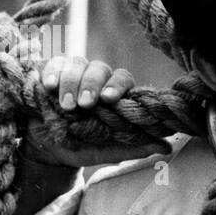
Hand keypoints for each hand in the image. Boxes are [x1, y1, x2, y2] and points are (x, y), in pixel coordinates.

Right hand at [21, 54, 169, 168]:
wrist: (51, 148)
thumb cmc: (85, 146)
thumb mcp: (110, 151)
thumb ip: (136, 147)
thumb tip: (166, 147)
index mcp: (114, 94)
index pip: (123, 79)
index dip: (117, 86)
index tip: (109, 99)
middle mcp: (97, 78)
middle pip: (100, 68)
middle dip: (91, 85)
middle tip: (85, 104)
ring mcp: (75, 72)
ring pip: (77, 64)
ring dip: (71, 83)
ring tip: (66, 106)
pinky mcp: (52, 71)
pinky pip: (55, 63)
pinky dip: (52, 73)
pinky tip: (49, 87)